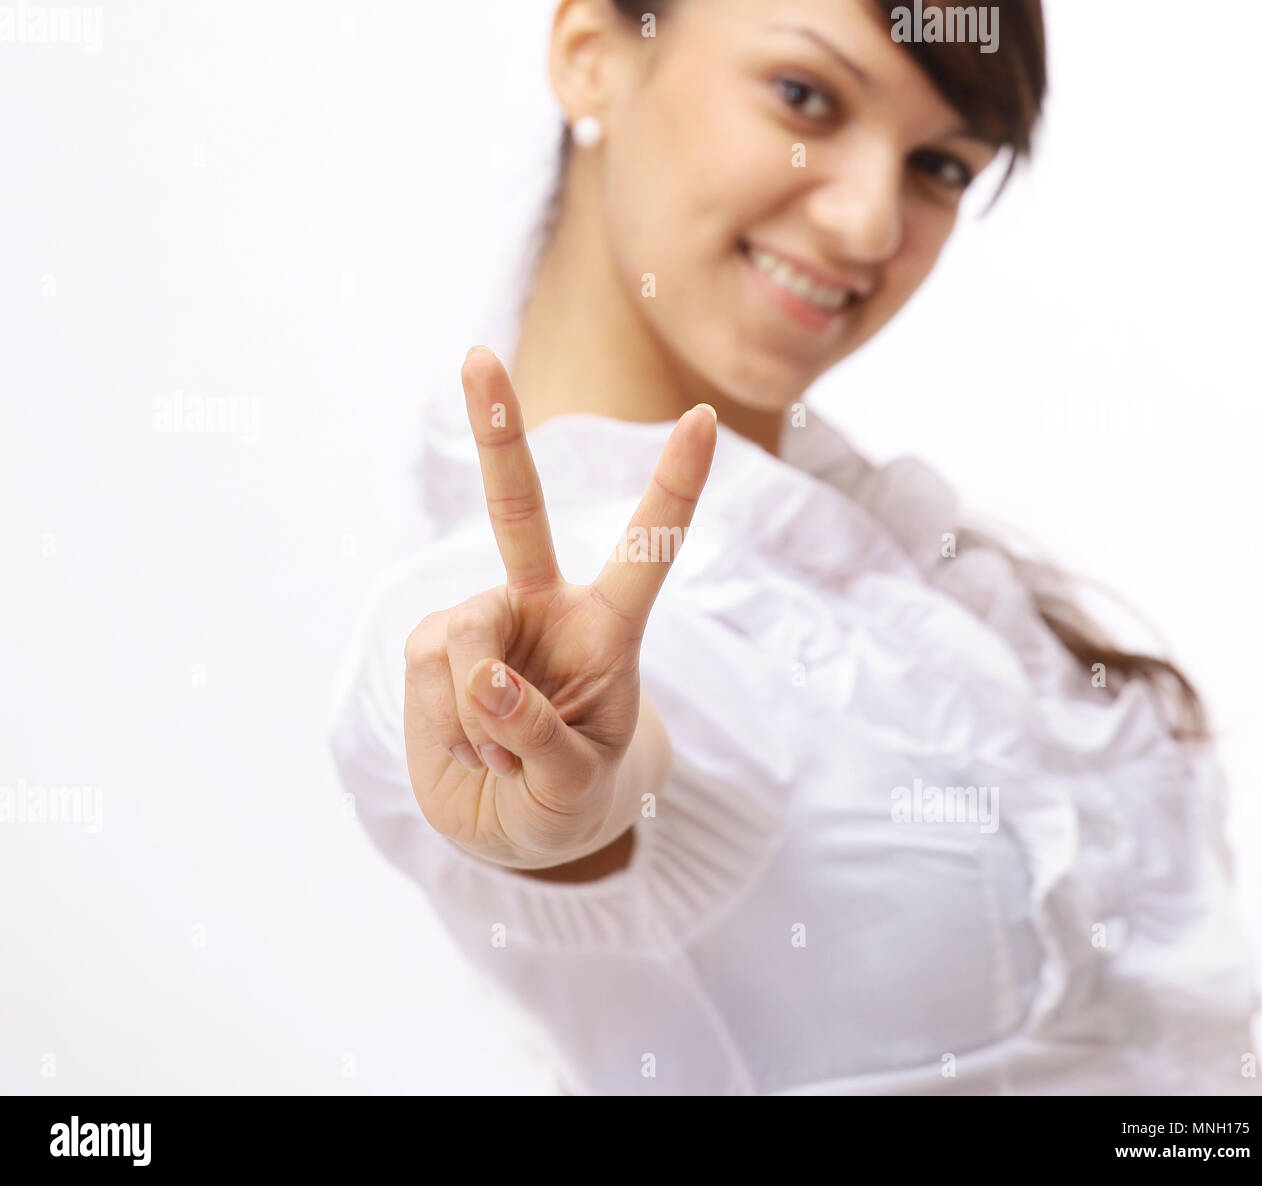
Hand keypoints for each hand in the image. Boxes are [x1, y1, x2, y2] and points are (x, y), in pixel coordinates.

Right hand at [402, 347, 717, 866]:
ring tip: (502, 758)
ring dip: (478, 719)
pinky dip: (446, 727)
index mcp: (607, 629)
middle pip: (518, 512)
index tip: (703, 417)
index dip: (673, 487)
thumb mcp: (572, 788)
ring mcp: (483, 624)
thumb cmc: (569, 798)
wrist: (513, 823)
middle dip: (495, 433)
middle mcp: (543, 608)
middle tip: (476, 357)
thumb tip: (485, 680)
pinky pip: (426, 673)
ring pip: (463, 641)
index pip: (646, 553)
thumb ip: (539, 739)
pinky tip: (468, 747)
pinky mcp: (432, 648)